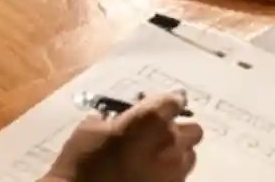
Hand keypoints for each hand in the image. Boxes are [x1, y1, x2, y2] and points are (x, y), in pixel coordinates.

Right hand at [42, 92, 202, 181]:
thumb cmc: (82, 164)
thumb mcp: (89, 130)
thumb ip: (112, 120)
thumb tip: (117, 119)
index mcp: (151, 120)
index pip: (174, 100)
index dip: (168, 101)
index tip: (160, 104)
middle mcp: (171, 143)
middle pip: (192, 129)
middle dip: (178, 130)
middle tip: (156, 134)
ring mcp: (175, 172)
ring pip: (190, 155)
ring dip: (177, 153)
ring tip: (155, 158)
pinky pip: (179, 178)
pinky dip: (169, 174)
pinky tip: (150, 176)